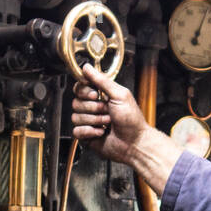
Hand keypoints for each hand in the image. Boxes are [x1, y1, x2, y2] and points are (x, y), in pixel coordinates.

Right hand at [69, 64, 185, 195]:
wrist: (134, 142)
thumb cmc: (132, 120)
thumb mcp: (120, 94)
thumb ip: (102, 80)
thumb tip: (87, 67)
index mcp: (100, 96)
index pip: (79, 88)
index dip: (85, 92)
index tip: (96, 95)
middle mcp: (93, 108)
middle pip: (76, 102)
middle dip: (94, 108)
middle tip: (108, 111)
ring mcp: (89, 122)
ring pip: (76, 117)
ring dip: (95, 120)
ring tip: (107, 123)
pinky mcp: (86, 135)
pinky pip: (77, 131)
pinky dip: (90, 132)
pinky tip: (101, 132)